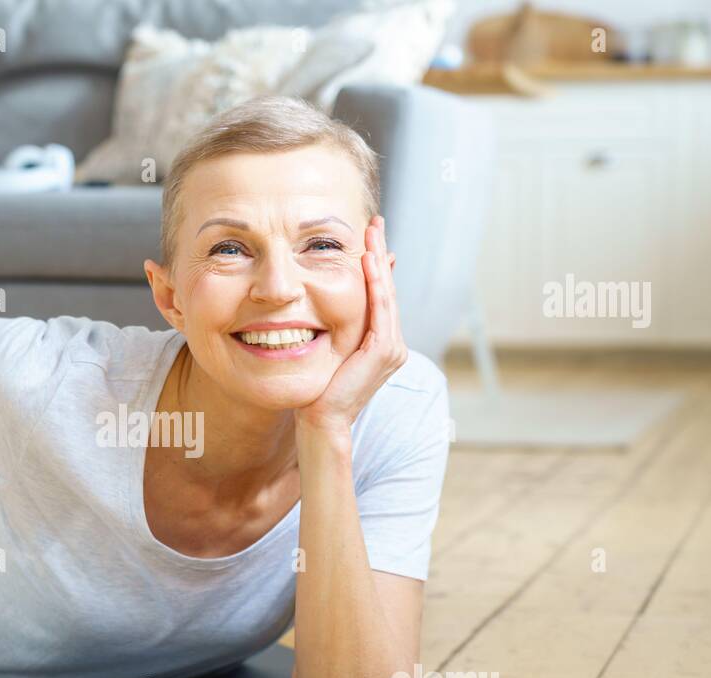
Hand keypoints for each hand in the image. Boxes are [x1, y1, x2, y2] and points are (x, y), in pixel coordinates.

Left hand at [296, 215, 405, 434]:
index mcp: (380, 344)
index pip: (379, 296)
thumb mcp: (329, 351)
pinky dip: (376, 283)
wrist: (322, 421)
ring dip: (378, 261)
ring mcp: (391, 349)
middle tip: (373, 223)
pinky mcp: (384, 352)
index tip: (367, 238)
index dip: (375, 265)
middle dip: (379, 254)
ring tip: (372, 233)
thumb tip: (320, 306)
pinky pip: (380, 308)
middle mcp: (391, 345)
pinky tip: (370, 261)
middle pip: (386, 289)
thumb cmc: (319, 391)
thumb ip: (335, 329)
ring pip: (386, 294)